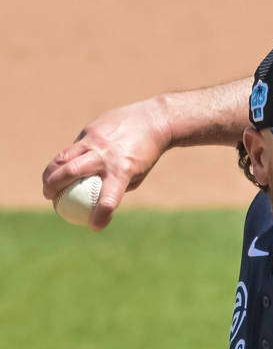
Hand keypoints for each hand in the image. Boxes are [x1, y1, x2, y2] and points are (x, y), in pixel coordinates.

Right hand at [41, 98, 171, 230]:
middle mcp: (106, 156)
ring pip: (65, 156)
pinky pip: (73, 148)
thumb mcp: (136, 176)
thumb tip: (97, 203)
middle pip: (73, 172)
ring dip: (50, 171)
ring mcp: (96, 142)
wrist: (150, 122)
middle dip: (55, 186)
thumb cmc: (144, 156)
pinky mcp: (90, 131)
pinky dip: (64, 159)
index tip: (94, 226)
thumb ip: (115, 187)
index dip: (100, 214)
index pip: (109, 198)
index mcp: (122, 172)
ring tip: (46, 184)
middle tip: (50, 198)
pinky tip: (58, 168)